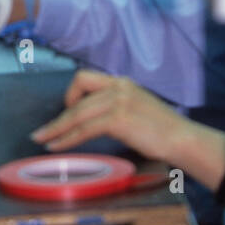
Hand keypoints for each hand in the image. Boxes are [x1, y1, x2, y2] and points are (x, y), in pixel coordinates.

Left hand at [30, 70, 189, 158]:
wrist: (183, 139)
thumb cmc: (164, 131)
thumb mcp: (137, 108)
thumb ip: (117, 106)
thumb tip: (93, 119)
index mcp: (122, 82)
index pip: (85, 78)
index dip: (71, 94)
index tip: (66, 112)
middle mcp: (118, 86)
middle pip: (77, 97)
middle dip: (57, 116)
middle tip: (41, 131)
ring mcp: (118, 101)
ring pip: (77, 114)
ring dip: (57, 128)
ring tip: (42, 140)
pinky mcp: (119, 118)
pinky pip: (85, 129)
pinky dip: (68, 138)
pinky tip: (58, 146)